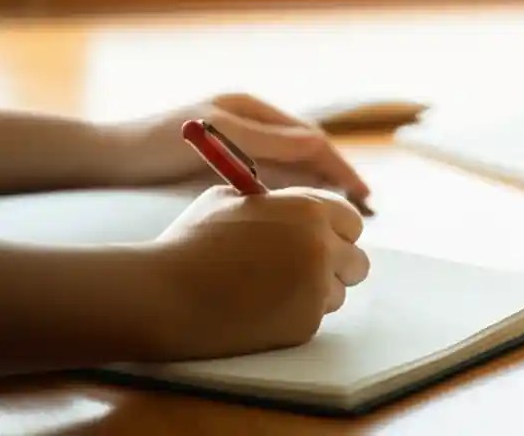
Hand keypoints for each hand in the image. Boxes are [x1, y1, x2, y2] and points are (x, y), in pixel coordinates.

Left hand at [111, 93, 372, 213]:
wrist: (106, 160)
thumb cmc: (155, 142)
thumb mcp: (219, 135)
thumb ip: (270, 141)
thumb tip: (320, 146)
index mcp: (251, 109)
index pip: (310, 138)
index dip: (339, 165)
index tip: (360, 193)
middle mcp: (249, 126)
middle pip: (305, 153)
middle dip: (334, 179)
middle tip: (360, 210)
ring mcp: (237, 148)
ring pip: (290, 171)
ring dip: (316, 191)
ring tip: (339, 218)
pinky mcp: (223, 170)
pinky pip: (269, 184)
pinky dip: (291, 198)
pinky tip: (299, 219)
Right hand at [150, 186, 369, 359]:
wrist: (165, 293)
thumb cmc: (191, 242)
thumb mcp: (231, 200)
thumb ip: (275, 202)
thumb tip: (298, 206)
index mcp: (309, 209)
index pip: (351, 221)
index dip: (336, 232)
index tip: (323, 240)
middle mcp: (322, 246)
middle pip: (358, 262)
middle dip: (338, 267)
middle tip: (307, 271)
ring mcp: (316, 287)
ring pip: (338, 293)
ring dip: (314, 294)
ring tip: (267, 290)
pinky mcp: (305, 323)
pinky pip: (313, 317)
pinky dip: (292, 316)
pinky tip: (256, 310)